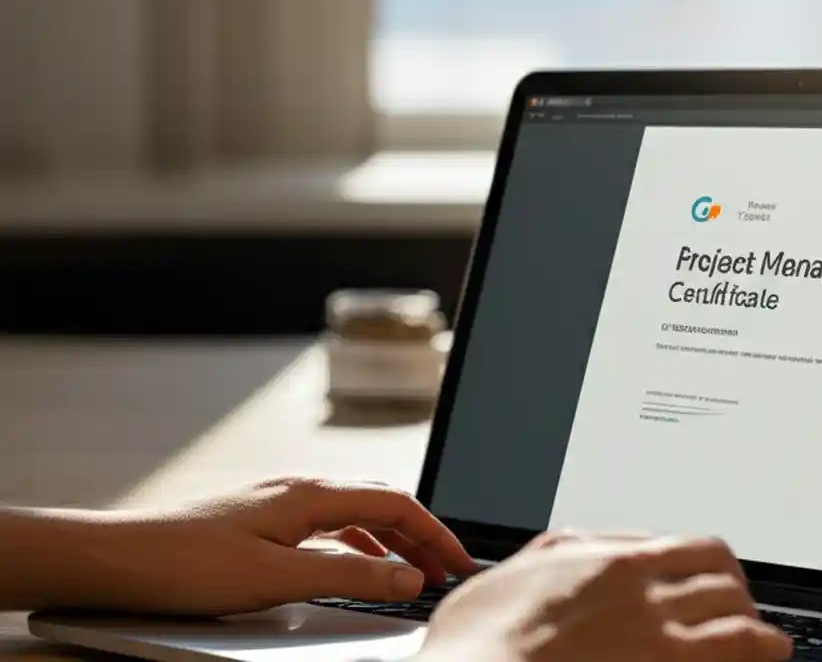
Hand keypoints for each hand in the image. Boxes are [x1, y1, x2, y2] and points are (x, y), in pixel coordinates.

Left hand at [0, 477, 476, 614]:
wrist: (114, 558)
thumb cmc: (186, 563)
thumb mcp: (278, 579)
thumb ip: (350, 577)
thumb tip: (408, 577)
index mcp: (310, 495)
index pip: (396, 504)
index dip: (435, 534)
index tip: (459, 563)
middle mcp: (299, 489)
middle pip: (381, 504)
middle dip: (421, 535)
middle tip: (448, 569)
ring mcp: (278, 502)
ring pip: (355, 514)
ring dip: (392, 541)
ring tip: (413, 570)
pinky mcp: (260, 520)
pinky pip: (329, 525)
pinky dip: (358, 544)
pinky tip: (355, 565)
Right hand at [420, 532, 791, 661]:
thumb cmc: (480, 644)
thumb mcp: (514, 573)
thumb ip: (562, 552)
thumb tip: (593, 541)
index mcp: (613, 562)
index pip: (693, 549)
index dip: (713, 569)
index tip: (716, 583)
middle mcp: (646, 593)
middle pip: (724, 580)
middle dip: (737, 595)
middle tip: (741, 611)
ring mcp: (661, 638)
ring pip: (738, 619)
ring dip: (757, 629)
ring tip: (769, 643)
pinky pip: (735, 655)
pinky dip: (758, 652)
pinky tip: (766, 656)